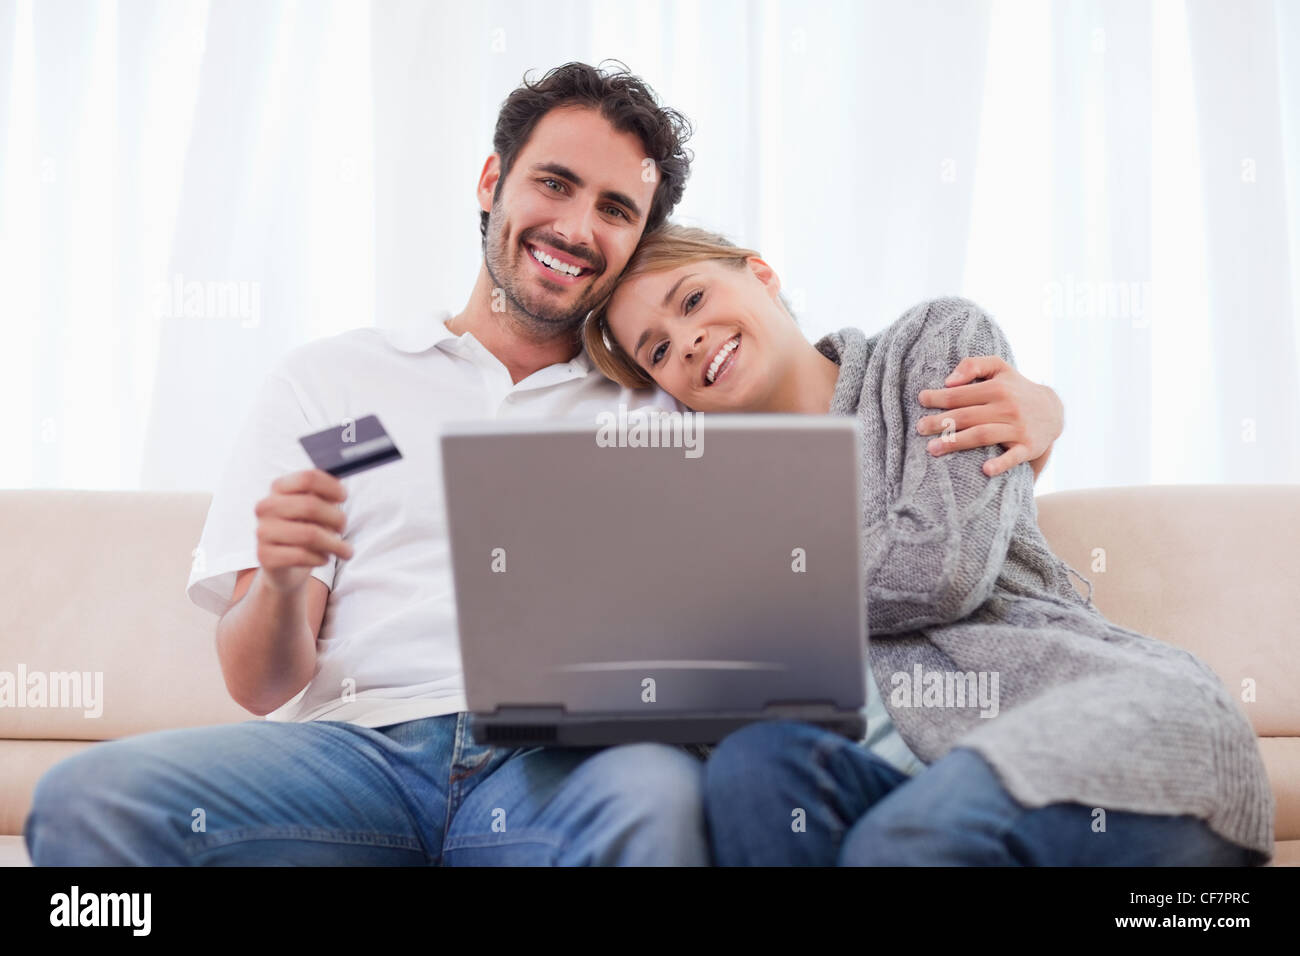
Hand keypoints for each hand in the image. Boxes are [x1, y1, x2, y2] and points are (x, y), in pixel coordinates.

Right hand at [254, 469, 353, 592]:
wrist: (284, 564)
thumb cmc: (305, 529)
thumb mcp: (316, 510)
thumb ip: (326, 496)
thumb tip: (342, 487)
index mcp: (279, 488)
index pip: (307, 479)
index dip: (331, 487)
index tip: (343, 497)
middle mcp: (267, 507)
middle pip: (310, 506)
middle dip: (336, 519)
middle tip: (344, 528)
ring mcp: (263, 531)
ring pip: (309, 534)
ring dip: (334, 544)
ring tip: (345, 550)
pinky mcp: (265, 555)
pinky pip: (301, 555)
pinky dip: (320, 558)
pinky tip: (324, 558)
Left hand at [915, 356, 1063, 476]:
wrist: (1052, 410)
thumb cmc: (1014, 388)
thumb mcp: (999, 368)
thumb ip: (973, 365)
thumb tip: (948, 381)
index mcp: (996, 388)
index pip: (960, 394)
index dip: (938, 397)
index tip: (921, 400)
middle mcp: (1007, 407)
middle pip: (967, 416)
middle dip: (940, 423)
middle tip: (919, 428)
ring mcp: (1018, 428)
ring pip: (983, 435)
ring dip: (957, 442)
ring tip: (933, 449)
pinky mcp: (1028, 447)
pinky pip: (1013, 457)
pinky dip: (1000, 464)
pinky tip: (985, 470)